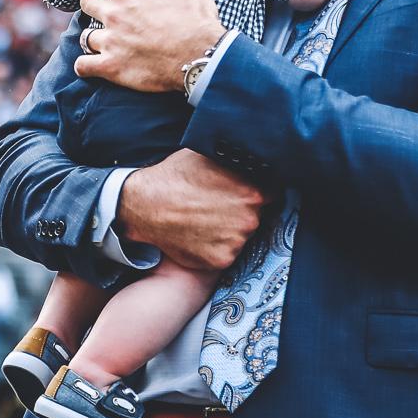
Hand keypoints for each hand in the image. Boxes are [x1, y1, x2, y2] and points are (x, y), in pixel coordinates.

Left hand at [74, 0, 224, 93]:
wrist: (201, 56)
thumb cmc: (195, 14)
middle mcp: (114, 15)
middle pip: (86, 3)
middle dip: (94, 3)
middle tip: (107, 8)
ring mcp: (112, 43)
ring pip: (85, 36)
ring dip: (94, 35)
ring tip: (105, 36)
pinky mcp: (114, 68)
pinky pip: (84, 66)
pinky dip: (86, 65)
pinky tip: (94, 63)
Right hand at [115, 149, 270, 271]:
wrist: (145, 205)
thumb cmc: (175, 177)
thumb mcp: (210, 156)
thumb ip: (238, 163)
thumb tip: (254, 159)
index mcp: (252, 192)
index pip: (272, 193)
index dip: (259, 192)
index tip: (245, 193)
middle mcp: (249, 219)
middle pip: (256, 216)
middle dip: (241, 212)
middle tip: (217, 205)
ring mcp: (235, 242)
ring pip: (240, 236)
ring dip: (229, 230)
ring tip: (204, 219)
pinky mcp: (220, 260)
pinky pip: (225, 253)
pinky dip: (215, 246)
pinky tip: (198, 233)